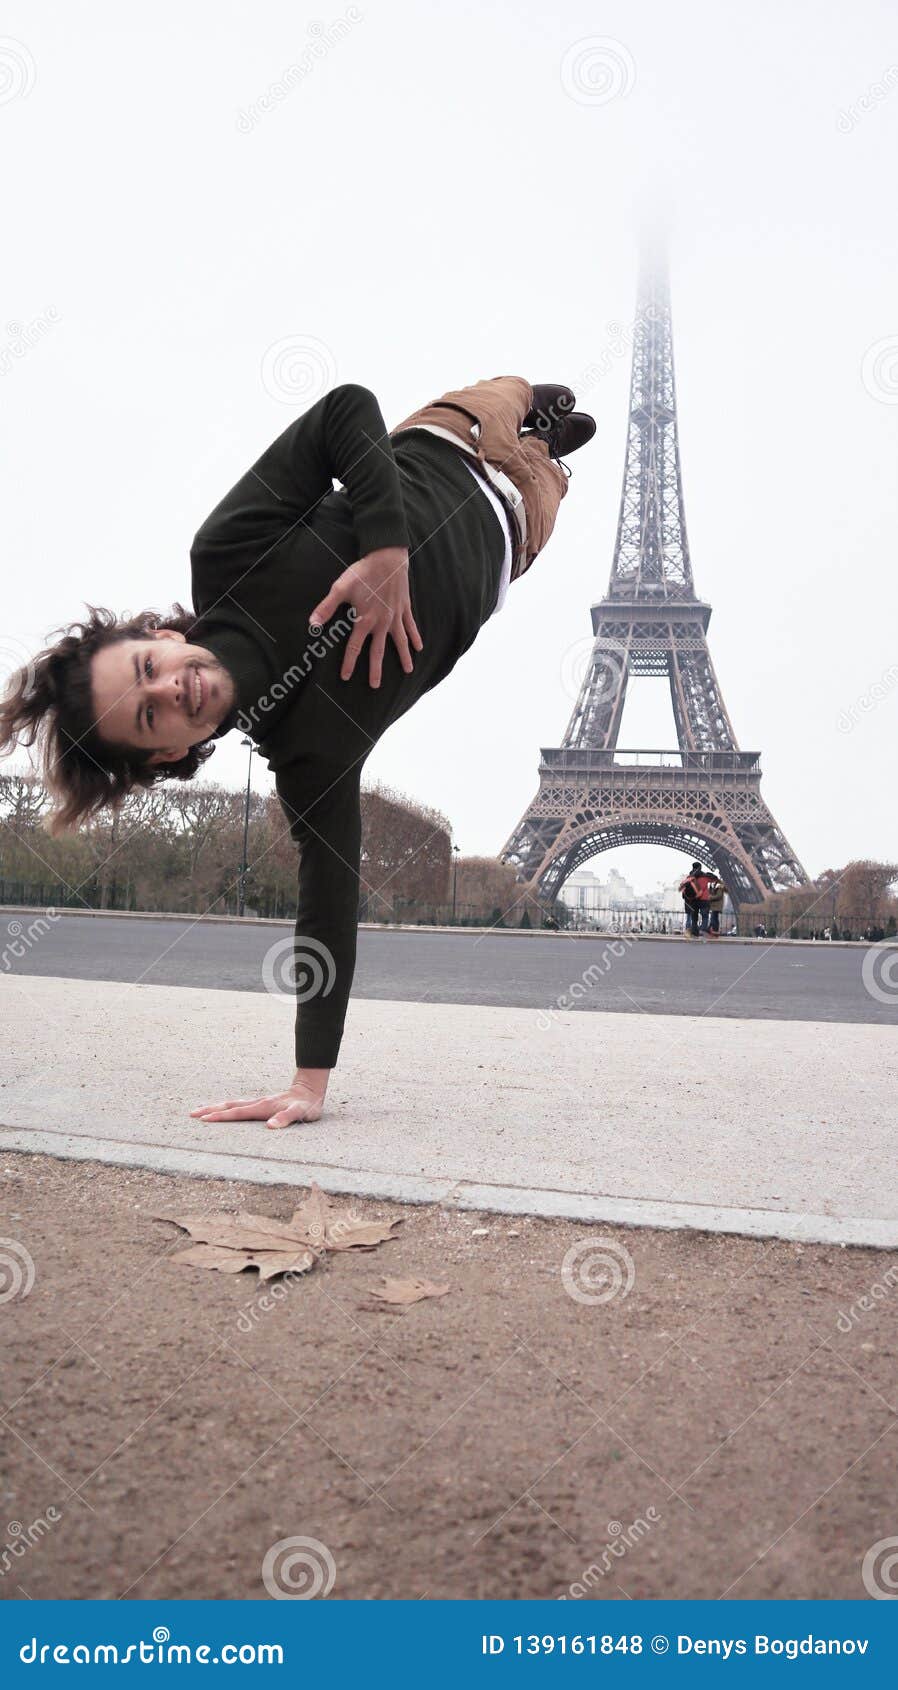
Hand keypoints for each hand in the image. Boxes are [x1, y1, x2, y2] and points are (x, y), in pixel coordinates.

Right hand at [190, 1068, 329, 1129]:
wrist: (310, 1091)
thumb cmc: (306, 1105)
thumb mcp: (300, 1113)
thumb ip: (286, 1118)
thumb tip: (270, 1127)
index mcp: (263, 1107)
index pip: (237, 1113)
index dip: (221, 1116)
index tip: (204, 1119)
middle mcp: (257, 1104)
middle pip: (229, 1106)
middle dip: (210, 1110)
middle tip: (192, 1114)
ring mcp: (258, 1103)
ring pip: (232, 1105)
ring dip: (216, 1108)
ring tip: (200, 1111)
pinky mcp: (260, 1105)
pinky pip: (239, 1107)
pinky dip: (226, 1108)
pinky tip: (222, 1111)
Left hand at [308, 546, 422, 686]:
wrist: (387, 558)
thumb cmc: (362, 572)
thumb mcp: (340, 589)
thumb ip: (326, 608)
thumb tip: (311, 624)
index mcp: (364, 620)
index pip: (354, 648)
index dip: (349, 663)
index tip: (345, 677)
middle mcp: (381, 623)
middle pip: (378, 651)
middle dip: (376, 670)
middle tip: (375, 686)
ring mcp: (395, 616)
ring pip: (400, 642)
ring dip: (403, 657)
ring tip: (408, 671)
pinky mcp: (404, 608)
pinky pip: (411, 626)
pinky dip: (415, 637)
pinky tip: (419, 647)